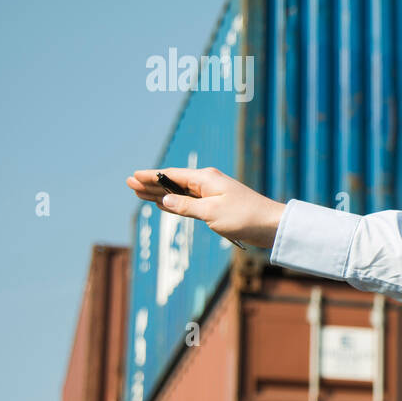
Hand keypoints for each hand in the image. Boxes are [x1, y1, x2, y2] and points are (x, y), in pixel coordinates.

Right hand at [126, 167, 285, 249]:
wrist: (272, 225)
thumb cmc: (245, 217)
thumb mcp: (211, 213)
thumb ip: (186, 206)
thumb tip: (164, 200)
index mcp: (205, 179)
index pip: (171, 175)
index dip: (151, 176)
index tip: (133, 176)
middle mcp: (207, 183)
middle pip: (173, 182)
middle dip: (151, 184)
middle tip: (129, 184)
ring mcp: (212, 194)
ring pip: (179, 193)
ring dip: (160, 193)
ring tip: (140, 193)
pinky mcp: (217, 206)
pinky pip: (189, 202)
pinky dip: (175, 202)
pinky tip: (163, 203)